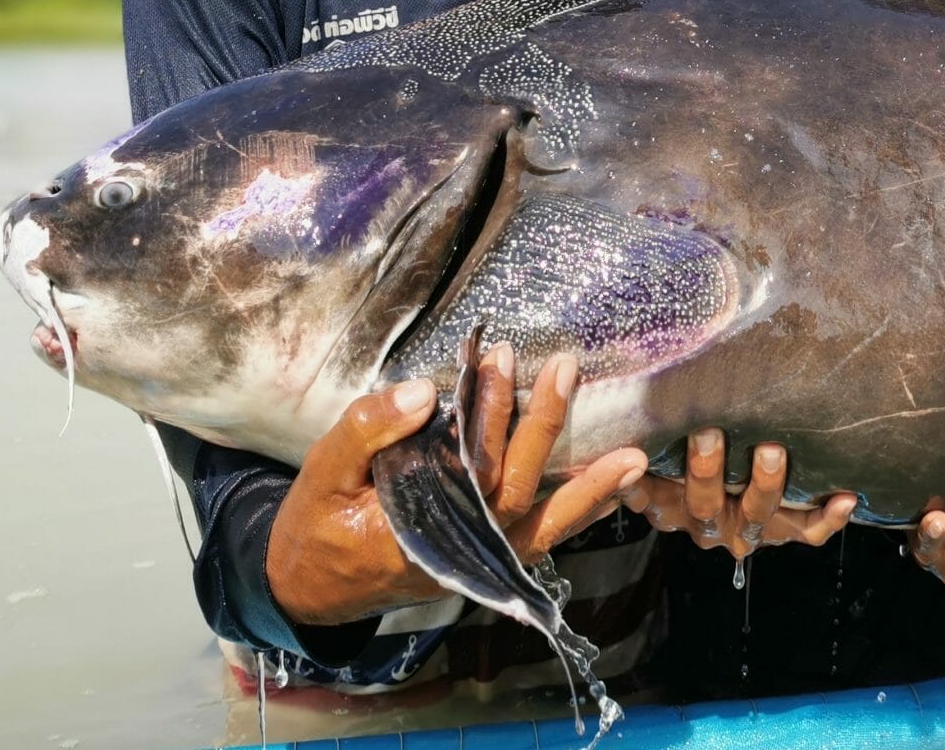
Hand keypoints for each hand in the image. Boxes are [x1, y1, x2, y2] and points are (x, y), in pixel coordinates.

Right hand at [265, 349, 643, 627]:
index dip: (488, 411)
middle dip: (543, 424)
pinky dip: (578, 514)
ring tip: (635, 456)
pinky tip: (613, 487)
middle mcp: (455, 547)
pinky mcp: (486, 561)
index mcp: (413, 526)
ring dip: (588, 489)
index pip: (465, 464)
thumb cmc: (316, 521)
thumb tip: (424, 390)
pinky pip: (541, 539)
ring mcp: (475, 560)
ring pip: (542, 523)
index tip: (499, 359)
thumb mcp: (323, 470)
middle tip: (564, 367)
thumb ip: (368, 430)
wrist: (310, 587)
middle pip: (513, 485)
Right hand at [621, 427, 855, 558]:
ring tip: (771, 451)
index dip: (641, 488)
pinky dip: (828, 519)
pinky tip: (846, 497)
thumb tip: (632, 385)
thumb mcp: (665, 453)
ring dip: (764, 484)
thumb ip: (653, 432)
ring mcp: (748, 528)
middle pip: (704, 504)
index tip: (639, 459)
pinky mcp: (785, 529)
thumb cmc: (693, 459)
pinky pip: (808, 532)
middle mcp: (709, 523)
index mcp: (671, 506)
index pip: (651, 500)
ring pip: (756, 514)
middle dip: (706, 469)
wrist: (738, 504)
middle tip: (708, 433)